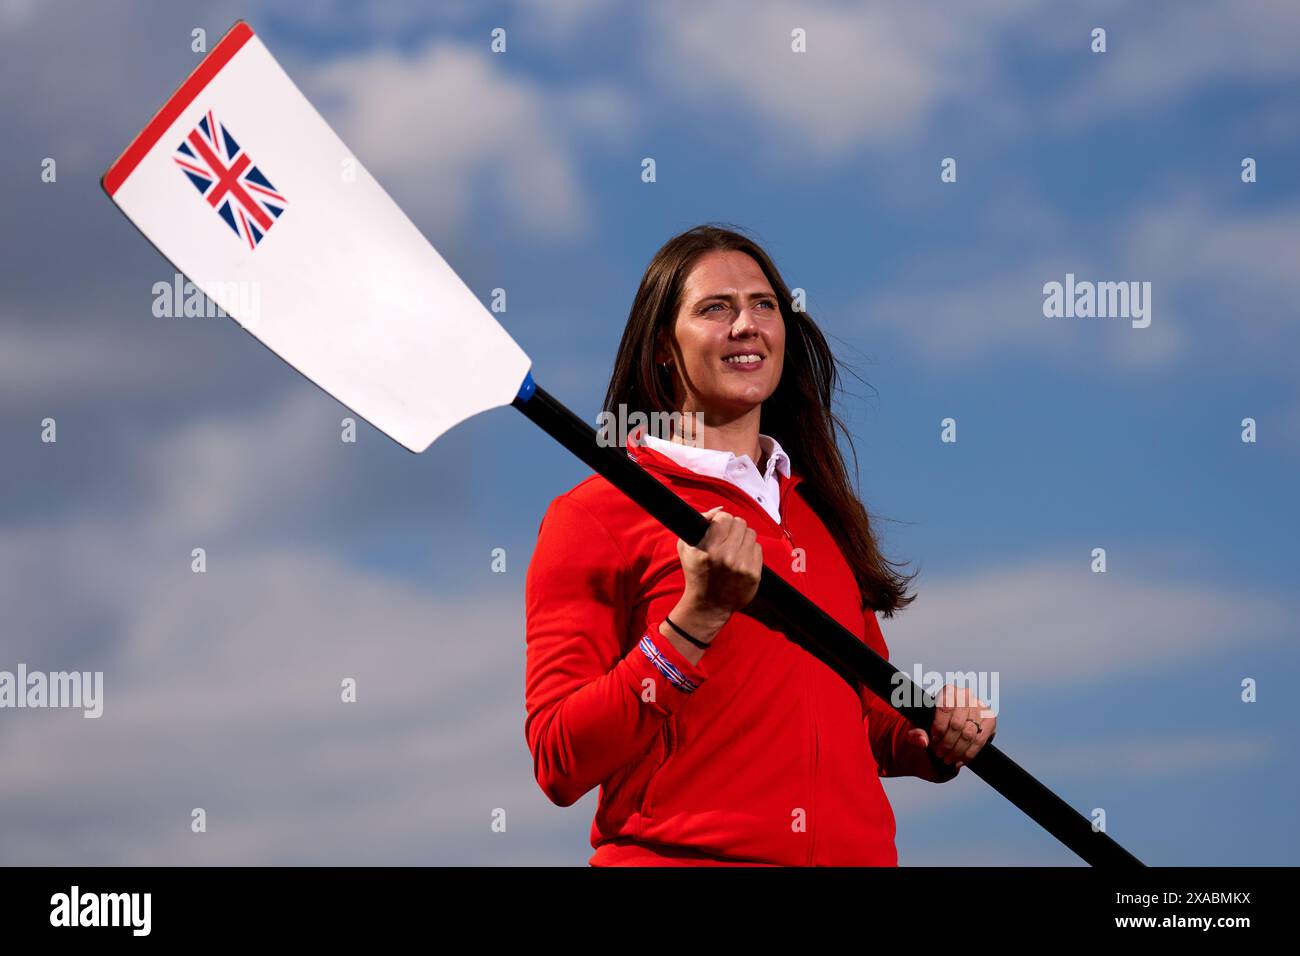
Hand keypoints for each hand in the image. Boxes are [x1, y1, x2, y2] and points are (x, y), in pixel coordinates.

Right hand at [676, 505, 763, 619]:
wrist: (708, 605)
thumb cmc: (696, 573)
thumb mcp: (686, 547)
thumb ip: (699, 523)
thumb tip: (718, 510)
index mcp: (709, 549)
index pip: (725, 518)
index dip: (721, 520)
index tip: (718, 526)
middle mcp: (727, 556)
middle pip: (740, 523)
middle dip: (733, 527)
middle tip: (727, 537)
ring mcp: (742, 566)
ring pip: (751, 534)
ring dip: (743, 538)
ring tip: (735, 548)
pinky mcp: (754, 574)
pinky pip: (758, 548)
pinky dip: (750, 551)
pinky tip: (741, 558)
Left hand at [902, 684, 995, 771]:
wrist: (948, 726)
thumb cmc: (931, 724)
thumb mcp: (919, 726)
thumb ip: (916, 733)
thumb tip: (923, 741)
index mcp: (948, 691)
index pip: (945, 709)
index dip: (939, 728)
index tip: (933, 741)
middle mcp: (966, 695)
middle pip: (957, 724)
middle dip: (947, 744)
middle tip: (940, 754)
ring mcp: (980, 707)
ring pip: (969, 734)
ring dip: (957, 751)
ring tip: (948, 759)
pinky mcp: (990, 719)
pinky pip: (980, 740)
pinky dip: (969, 754)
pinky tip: (960, 760)